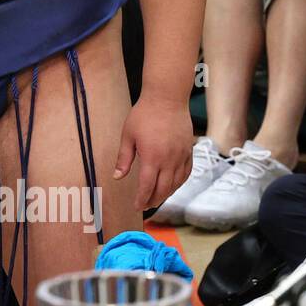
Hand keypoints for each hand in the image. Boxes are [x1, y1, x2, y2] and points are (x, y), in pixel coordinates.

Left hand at [112, 94, 192, 210]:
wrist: (167, 99)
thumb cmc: (144, 115)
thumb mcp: (128, 136)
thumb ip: (123, 159)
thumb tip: (117, 177)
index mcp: (152, 158)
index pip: (147, 187)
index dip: (142, 199)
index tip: (137, 207)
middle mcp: (169, 160)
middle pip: (163, 188)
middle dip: (154, 200)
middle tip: (146, 206)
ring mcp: (181, 156)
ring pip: (176, 183)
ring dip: (167, 194)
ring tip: (157, 199)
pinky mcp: (189, 151)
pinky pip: (186, 173)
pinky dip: (179, 183)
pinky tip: (173, 185)